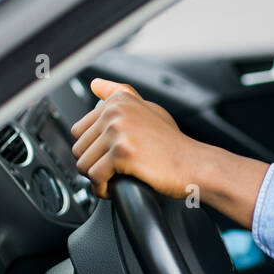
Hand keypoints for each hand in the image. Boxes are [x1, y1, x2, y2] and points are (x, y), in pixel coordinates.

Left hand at [70, 78, 198, 199]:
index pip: (79, 130)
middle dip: (93, 165)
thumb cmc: (173, 144)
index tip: (109, 157)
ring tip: (116, 179)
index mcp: (119, 101)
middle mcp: (116, 111)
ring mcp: (119, 131)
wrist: (195, 165)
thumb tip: (95, 84)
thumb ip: (121, 95)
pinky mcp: (122, 153)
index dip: (93, 150)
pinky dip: (102, 189)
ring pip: (83, 164)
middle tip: (114, 171)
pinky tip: (116, 188)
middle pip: (78, 148)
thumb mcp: (149, 110)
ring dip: (96, 178)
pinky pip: (95, 177)